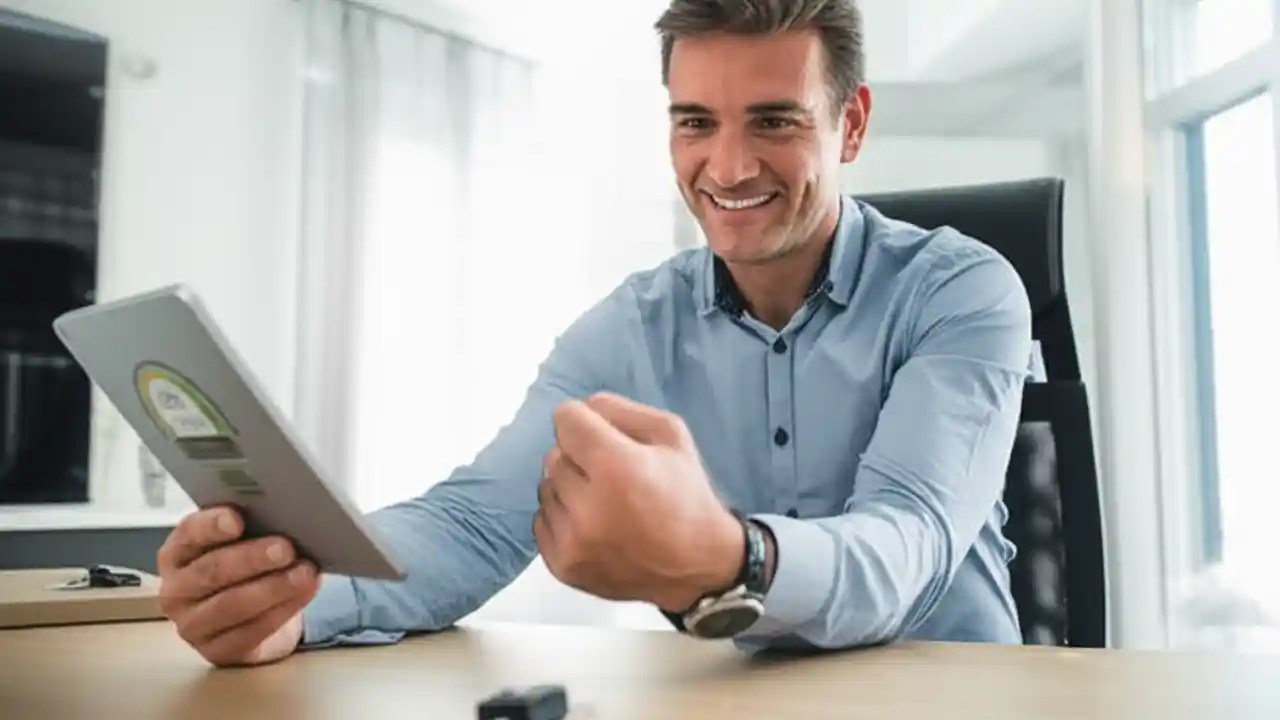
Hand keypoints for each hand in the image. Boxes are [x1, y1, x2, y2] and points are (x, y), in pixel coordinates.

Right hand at [156, 507, 318, 666]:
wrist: (255, 615)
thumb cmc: (247, 568)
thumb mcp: (244, 542)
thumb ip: (253, 528)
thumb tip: (284, 515)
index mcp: (177, 553)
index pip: (188, 534)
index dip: (211, 526)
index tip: (237, 519)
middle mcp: (176, 590)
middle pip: (211, 571)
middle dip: (251, 558)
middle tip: (286, 548)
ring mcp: (191, 624)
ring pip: (231, 605)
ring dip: (272, 587)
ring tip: (304, 573)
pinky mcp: (216, 651)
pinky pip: (249, 631)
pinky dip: (281, 610)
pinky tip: (303, 594)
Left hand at [534, 392, 742, 612]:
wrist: (698, 567)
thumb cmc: (687, 496)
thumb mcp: (670, 435)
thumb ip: (621, 410)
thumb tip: (582, 408)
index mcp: (615, 466)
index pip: (566, 419)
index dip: (584, 422)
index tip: (600, 435)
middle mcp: (587, 505)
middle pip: (554, 455)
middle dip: (579, 457)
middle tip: (610, 474)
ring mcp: (572, 541)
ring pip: (546, 488)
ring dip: (569, 489)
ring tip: (604, 502)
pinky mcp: (564, 566)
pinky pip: (542, 522)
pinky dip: (563, 519)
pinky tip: (594, 525)